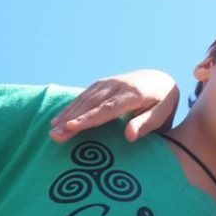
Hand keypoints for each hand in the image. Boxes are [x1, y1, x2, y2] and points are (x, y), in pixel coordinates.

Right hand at [49, 70, 179, 142]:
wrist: (160, 78)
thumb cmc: (163, 102)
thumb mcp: (162, 114)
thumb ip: (146, 124)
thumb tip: (129, 136)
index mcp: (134, 94)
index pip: (109, 108)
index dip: (89, 118)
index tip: (72, 127)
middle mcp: (118, 85)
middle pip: (92, 104)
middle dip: (72, 119)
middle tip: (55, 135)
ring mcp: (108, 83)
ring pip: (85, 99)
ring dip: (67, 114)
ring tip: (52, 130)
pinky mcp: (102, 84)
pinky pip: (84, 96)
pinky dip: (71, 108)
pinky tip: (58, 119)